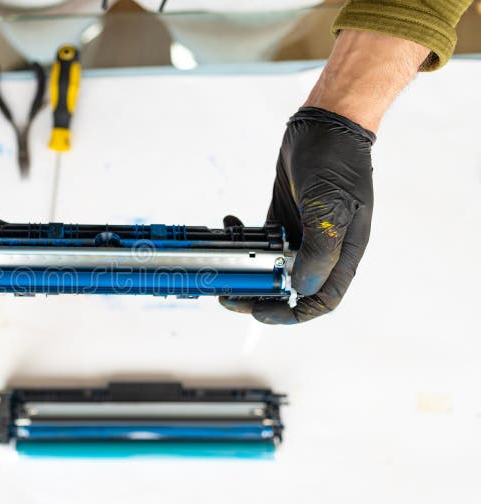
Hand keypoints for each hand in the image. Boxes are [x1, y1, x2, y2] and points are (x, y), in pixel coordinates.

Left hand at [220, 107, 374, 323]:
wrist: (328, 124)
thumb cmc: (337, 162)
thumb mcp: (330, 207)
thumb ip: (319, 250)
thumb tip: (303, 289)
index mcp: (344, 251)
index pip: (322, 298)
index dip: (292, 313)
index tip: (261, 312)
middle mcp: (325, 247)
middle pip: (293, 288)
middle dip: (261, 296)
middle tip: (230, 297)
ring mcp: (304, 233)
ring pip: (274, 267)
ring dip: (249, 272)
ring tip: (224, 272)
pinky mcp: (286, 217)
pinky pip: (262, 239)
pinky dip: (244, 237)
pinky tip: (230, 224)